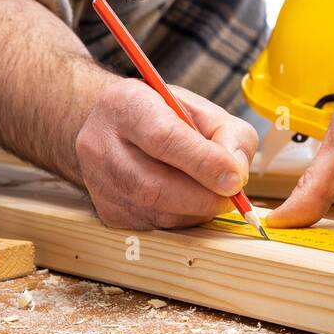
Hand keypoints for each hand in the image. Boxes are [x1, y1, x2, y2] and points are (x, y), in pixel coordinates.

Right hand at [75, 78, 258, 229]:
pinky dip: (182, 219)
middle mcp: (101, 145)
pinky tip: (189, 201)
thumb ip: (227, 133)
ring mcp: (98, 183)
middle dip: (204, 197)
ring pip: (157, 213)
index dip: (204, 163)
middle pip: (155, 186)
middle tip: (232, 195)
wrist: (112, 127)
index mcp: (127, 106)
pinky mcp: (107, 212)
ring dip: (196, 211)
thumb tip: (235, 174)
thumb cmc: (162, 115)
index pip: (163, 138)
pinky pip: (154, 227)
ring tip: (211, 192)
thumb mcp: (200, 107)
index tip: (235, 179)